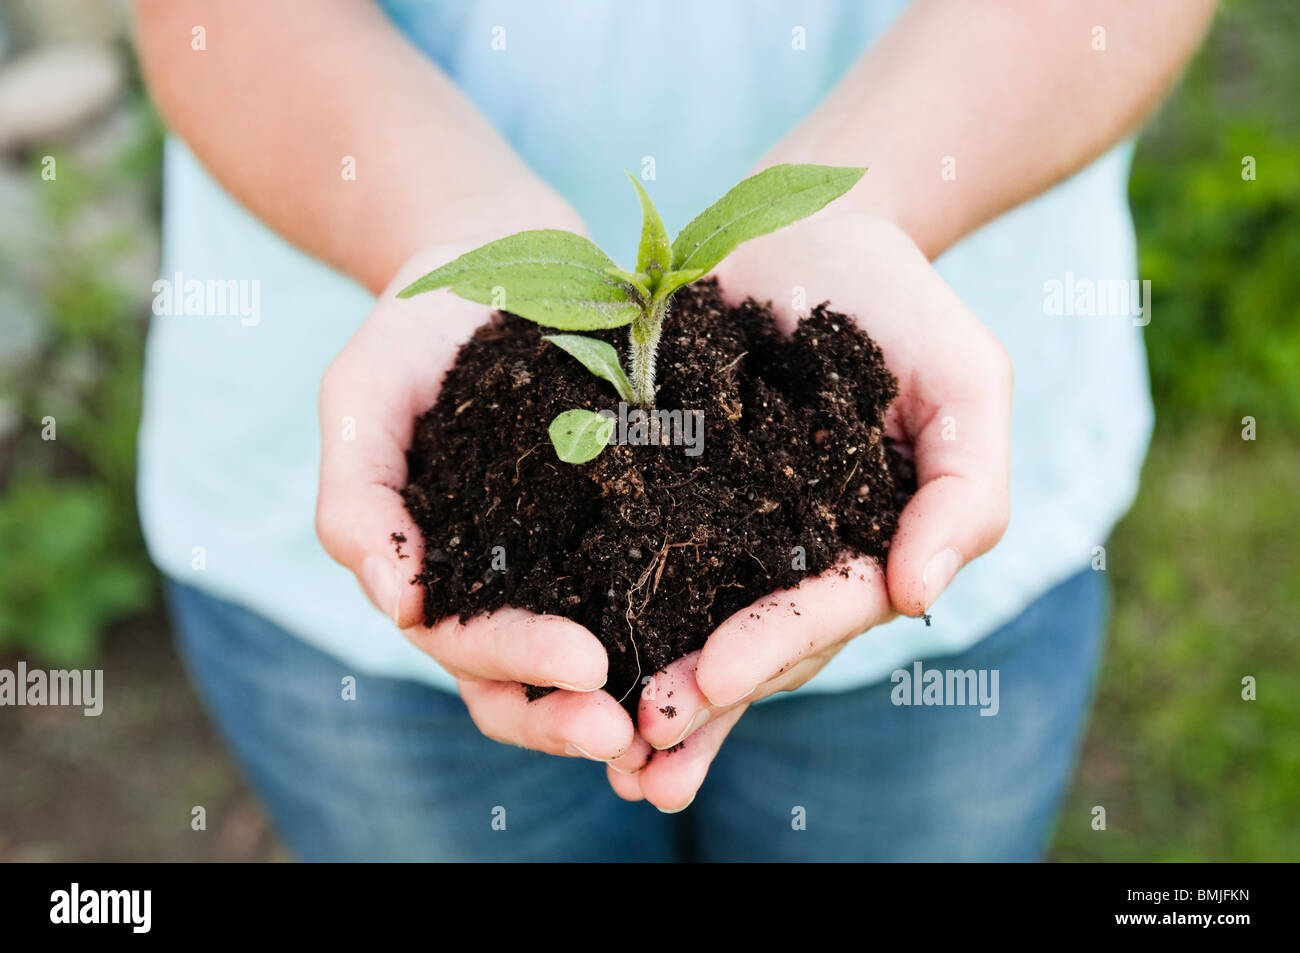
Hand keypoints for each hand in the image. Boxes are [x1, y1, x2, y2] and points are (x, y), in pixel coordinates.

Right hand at [316, 236, 648, 769]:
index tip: (585, 668)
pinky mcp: (634, 513)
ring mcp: (570, 553)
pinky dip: (691, 617)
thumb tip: (395, 602)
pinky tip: (740, 629)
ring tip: (696, 710)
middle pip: (530, 678)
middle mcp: (506, 580)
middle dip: (574, 712)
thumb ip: (359, 496)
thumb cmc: (413, 327)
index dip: (518, 663)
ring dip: (638, 691)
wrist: (496, 256)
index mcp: (437, 570)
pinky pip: (662, 576)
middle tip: (633, 731)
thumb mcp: (363, 395)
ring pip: (598, 650)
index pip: (465, 643)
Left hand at [606, 213, 1012, 810]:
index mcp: (871, 544)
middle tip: (635, 749)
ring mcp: (731, 530)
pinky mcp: (669, 494)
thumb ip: (966, 487)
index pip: (826, 613)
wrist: (808, 226)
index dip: (770, 649)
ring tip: (595, 745)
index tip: (706, 680)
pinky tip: (561, 662)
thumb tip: (918, 595)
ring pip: (691, 623)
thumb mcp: (964, 380)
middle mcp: (798, 555)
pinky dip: (606, 613)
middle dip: (697, 698)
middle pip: (752, 642)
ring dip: (647, 689)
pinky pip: (638, 559)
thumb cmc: (900, 300)